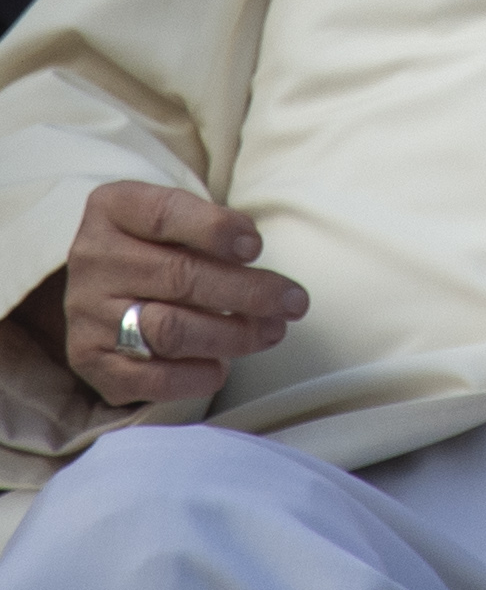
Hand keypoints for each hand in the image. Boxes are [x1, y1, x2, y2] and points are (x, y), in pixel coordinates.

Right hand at [47, 181, 306, 405]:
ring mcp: (87, 312)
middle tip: (293, 303)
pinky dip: (194, 376)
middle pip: (179, 277)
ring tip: (272, 332)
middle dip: (248, 292)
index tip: (256, 247)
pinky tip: (221, 368)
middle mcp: (94, 259)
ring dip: (232, 335)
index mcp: (114, 210)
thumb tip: (250, 252)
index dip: (215, 229)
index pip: (163, 214)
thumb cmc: (162, 245)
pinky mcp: (91, 359)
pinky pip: (148, 378)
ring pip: (168, 329)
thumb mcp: (181, 217)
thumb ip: (213, 227)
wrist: (105, 287)